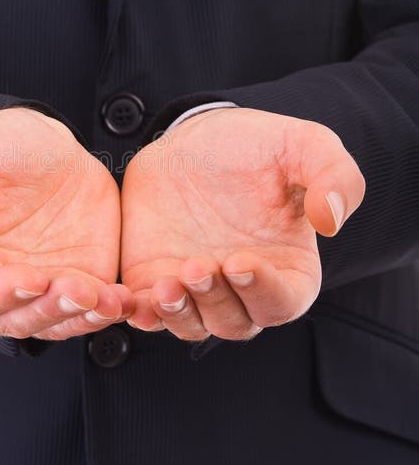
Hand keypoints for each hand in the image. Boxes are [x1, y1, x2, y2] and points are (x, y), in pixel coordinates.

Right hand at [0, 108, 131, 339]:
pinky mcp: (79, 285)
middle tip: (76, 288)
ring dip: (79, 317)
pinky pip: (90, 312)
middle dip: (46, 310)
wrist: (52, 144)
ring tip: (104, 297)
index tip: (29, 279)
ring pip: (54, 323)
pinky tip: (122, 300)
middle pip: (13, 320)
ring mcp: (38, 291)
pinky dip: (106, 312)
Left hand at [120, 107, 364, 340]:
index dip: (264, 292)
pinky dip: (140, 314)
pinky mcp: (154, 281)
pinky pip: (147, 313)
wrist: (195, 138)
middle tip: (196, 265)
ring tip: (166, 284)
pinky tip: (130, 301)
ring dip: (177, 313)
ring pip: (190, 326)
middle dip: (215, 301)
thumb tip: (331, 221)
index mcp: (288, 270)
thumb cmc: (257, 146)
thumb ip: (334, 177)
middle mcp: (243, 290)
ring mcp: (197, 290)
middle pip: (234, 323)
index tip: (240, 262)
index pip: (283, 302)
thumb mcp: (305, 145)